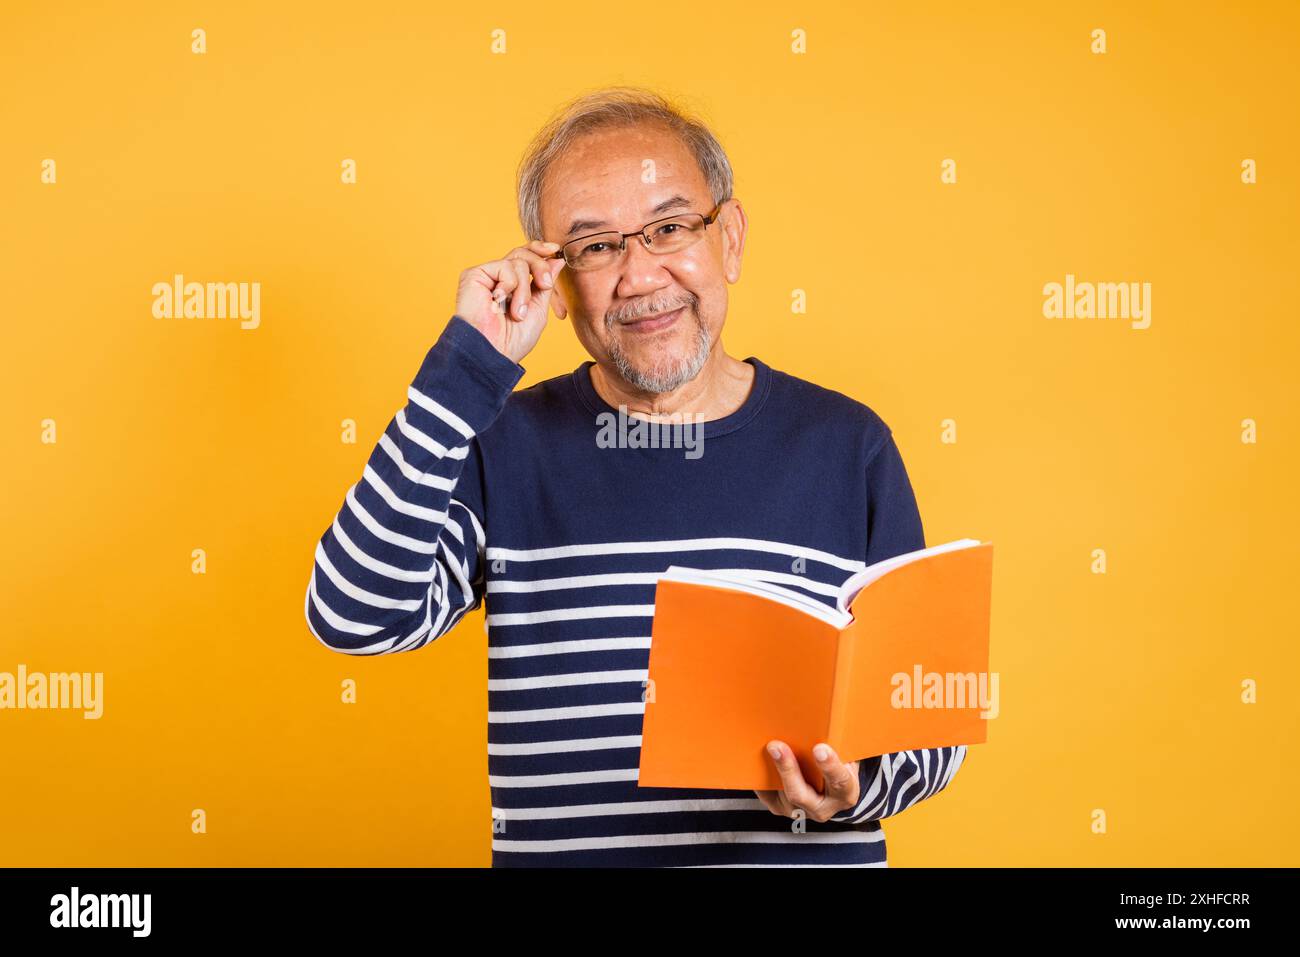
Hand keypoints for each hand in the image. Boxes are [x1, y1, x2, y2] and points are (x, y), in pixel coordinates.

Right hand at [455, 240, 567, 363]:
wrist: (493, 352)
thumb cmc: (513, 340)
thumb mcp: (538, 310)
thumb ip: (545, 284)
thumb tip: (556, 259)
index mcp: (514, 286)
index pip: (526, 258)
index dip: (540, 250)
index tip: (555, 250)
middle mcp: (499, 279)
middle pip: (523, 253)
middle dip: (540, 266)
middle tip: (545, 285)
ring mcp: (487, 277)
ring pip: (517, 261)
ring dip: (524, 289)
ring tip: (517, 312)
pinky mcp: (474, 275)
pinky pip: (503, 266)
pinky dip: (509, 285)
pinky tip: (499, 302)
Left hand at [755, 740, 859, 822]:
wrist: (831, 788)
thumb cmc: (839, 762)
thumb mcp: (845, 754)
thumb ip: (837, 743)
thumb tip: (820, 716)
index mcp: (845, 793)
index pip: (840, 781)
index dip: (830, 766)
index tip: (819, 749)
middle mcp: (822, 809)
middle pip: (800, 794)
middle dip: (787, 769)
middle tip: (776, 746)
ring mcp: (799, 811)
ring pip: (780, 794)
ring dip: (769, 771)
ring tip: (760, 748)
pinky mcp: (780, 808)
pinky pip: (766, 794)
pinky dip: (759, 777)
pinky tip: (753, 760)